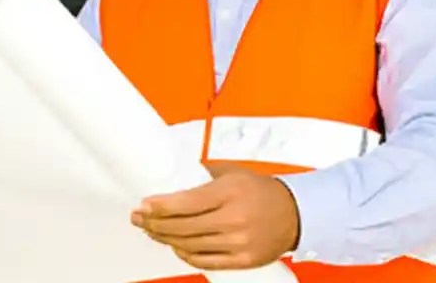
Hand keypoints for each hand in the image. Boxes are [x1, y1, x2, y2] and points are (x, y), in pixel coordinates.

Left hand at [130, 163, 300, 270]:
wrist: (296, 214)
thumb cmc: (263, 191)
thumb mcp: (233, 173)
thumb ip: (203, 175)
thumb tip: (173, 173)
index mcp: (229, 192)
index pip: (186, 203)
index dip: (160, 206)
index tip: (144, 205)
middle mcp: (233, 218)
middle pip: (183, 227)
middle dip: (154, 223)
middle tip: (138, 218)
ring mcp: (238, 242)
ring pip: (189, 245)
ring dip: (165, 238)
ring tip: (151, 230)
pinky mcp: (242, 260)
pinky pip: (205, 261)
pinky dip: (185, 254)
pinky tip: (175, 246)